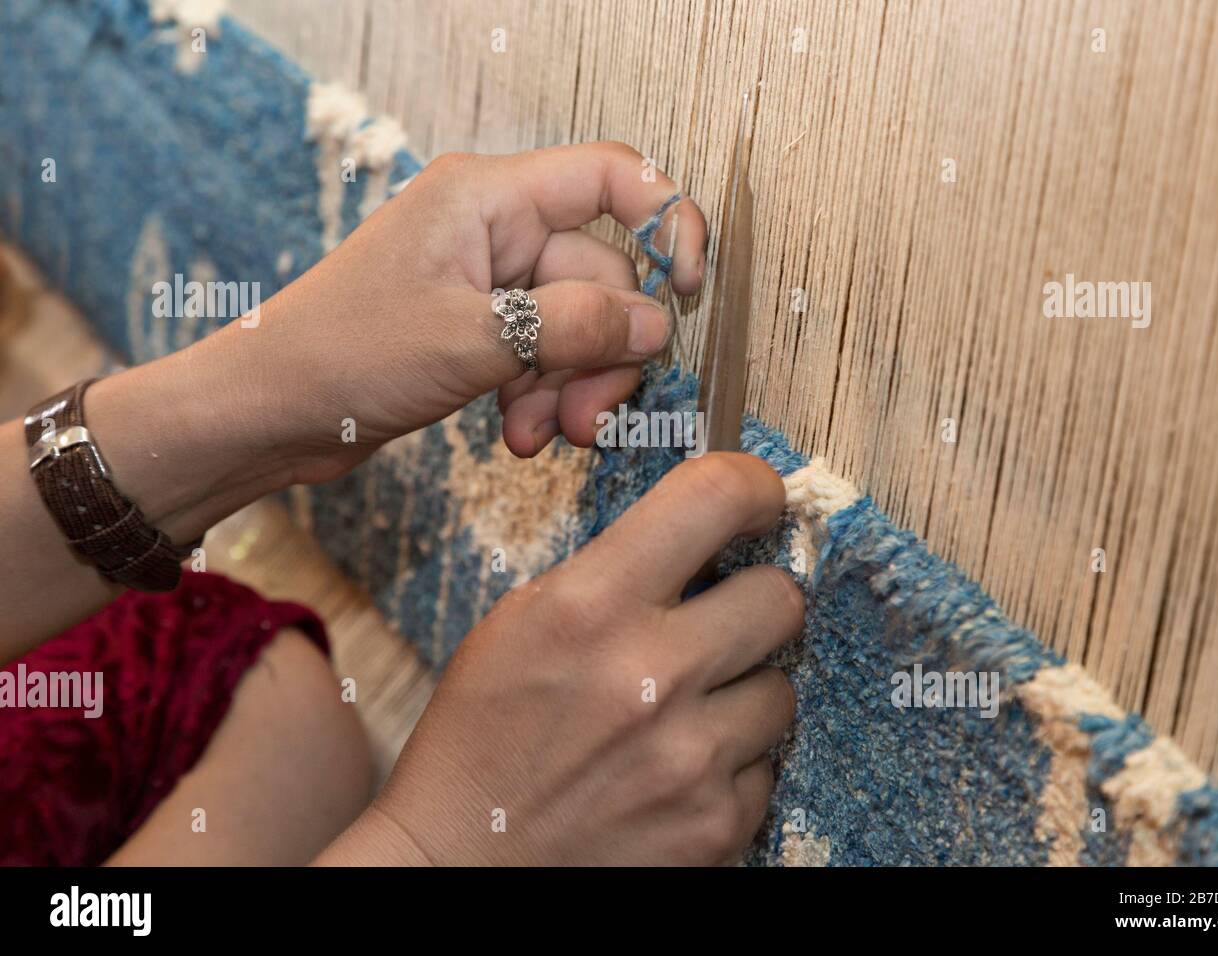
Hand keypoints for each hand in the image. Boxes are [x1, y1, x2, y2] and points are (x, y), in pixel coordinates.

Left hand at [229, 141, 707, 481]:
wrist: (267, 413)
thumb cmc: (343, 357)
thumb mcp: (473, 341)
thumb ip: (576, 326)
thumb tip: (660, 324)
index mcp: (489, 196)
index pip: (612, 177)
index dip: (666, 225)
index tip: (689, 292)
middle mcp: (494, 229)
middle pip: (601, 275)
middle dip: (602, 353)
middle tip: (588, 417)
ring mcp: (486, 282)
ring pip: (576, 326)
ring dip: (572, 386)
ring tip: (543, 436)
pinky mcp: (477, 329)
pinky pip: (543, 354)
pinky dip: (542, 397)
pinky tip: (517, 437)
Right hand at [318, 454, 804, 865]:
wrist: (459, 864)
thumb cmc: (480, 738)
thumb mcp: (520, 622)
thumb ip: (612, 574)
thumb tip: (701, 539)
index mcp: (592, 606)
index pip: (716, 498)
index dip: (753, 487)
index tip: (758, 501)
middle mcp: (652, 675)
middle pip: (781, 597)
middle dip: (754, 602)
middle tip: (718, 622)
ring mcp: (691, 757)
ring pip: (781, 688)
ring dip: (741, 693)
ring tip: (681, 712)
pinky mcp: (715, 825)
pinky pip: (764, 767)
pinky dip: (729, 766)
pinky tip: (673, 771)